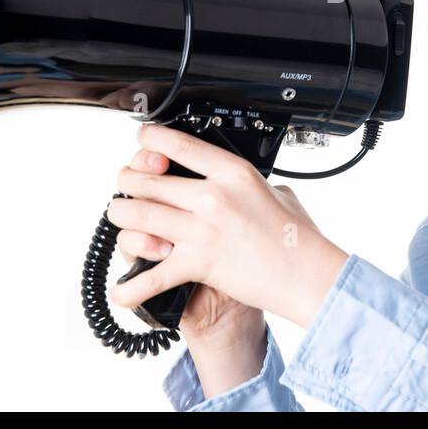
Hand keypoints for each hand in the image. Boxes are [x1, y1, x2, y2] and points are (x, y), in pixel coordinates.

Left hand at [106, 123, 350, 328]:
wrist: (307, 275)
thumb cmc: (298, 238)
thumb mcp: (279, 194)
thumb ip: (257, 185)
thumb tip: (250, 185)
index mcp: (233, 173)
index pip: (180, 145)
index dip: (152, 138)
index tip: (143, 138)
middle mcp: (213, 197)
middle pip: (148, 180)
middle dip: (128, 181)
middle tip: (126, 184)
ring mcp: (203, 230)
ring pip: (139, 216)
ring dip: (121, 217)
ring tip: (120, 217)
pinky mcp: (199, 263)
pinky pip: (153, 274)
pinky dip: (133, 286)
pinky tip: (122, 290)